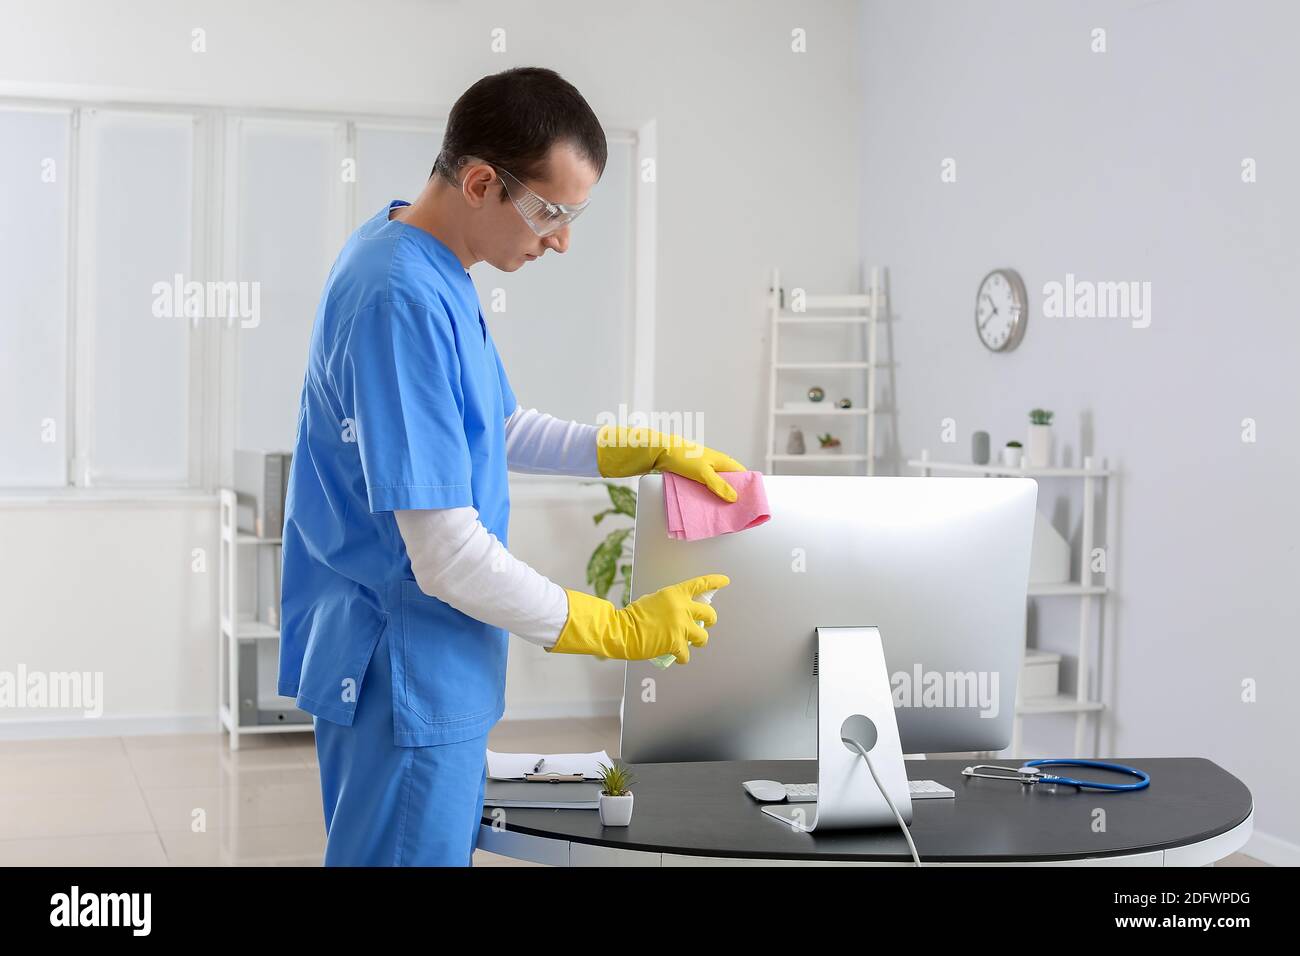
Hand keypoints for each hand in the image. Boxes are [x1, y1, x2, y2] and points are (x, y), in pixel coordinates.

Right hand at [549, 574, 730, 662]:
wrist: (623, 631)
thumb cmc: (633, 615)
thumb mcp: (654, 600)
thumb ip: (671, 604)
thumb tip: (680, 613)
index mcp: (675, 594)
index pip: (701, 584)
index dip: (715, 582)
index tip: (725, 581)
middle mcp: (682, 608)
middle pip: (710, 615)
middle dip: (710, 621)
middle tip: (705, 624)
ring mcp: (681, 627)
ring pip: (703, 637)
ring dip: (698, 641)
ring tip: (689, 643)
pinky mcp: (676, 644)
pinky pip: (687, 655)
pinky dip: (682, 658)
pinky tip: (676, 657)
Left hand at [596, 425, 745, 501]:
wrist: (660, 452)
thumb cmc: (683, 458)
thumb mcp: (703, 473)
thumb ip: (719, 485)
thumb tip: (734, 498)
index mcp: (723, 461)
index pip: (743, 474)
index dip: (748, 487)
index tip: (751, 502)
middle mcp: (717, 465)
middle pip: (732, 482)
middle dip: (735, 495)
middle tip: (738, 512)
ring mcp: (707, 470)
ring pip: (719, 486)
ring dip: (721, 497)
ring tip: (724, 512)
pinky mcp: (696, 475)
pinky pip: (707, 487)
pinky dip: (710, 495)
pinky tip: (709, 506)